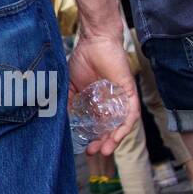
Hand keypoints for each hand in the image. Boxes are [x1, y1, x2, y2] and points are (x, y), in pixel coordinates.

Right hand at [68, 32, 140, 156]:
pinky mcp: (129, 93)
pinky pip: (131, 113)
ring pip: (122, 124)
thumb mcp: (71, 85)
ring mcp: (120, 99)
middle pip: (110, 128)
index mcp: (97, 103)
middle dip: (103, 143)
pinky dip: (125, 125)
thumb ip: (68, 101)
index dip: (92, 138)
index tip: (84, 149)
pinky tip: (117, 135)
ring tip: (105, 149)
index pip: (98, 126)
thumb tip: (62, 120)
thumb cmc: (83, 59)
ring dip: (115, 139)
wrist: (94, 41)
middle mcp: (110, 104)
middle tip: (93, 152)